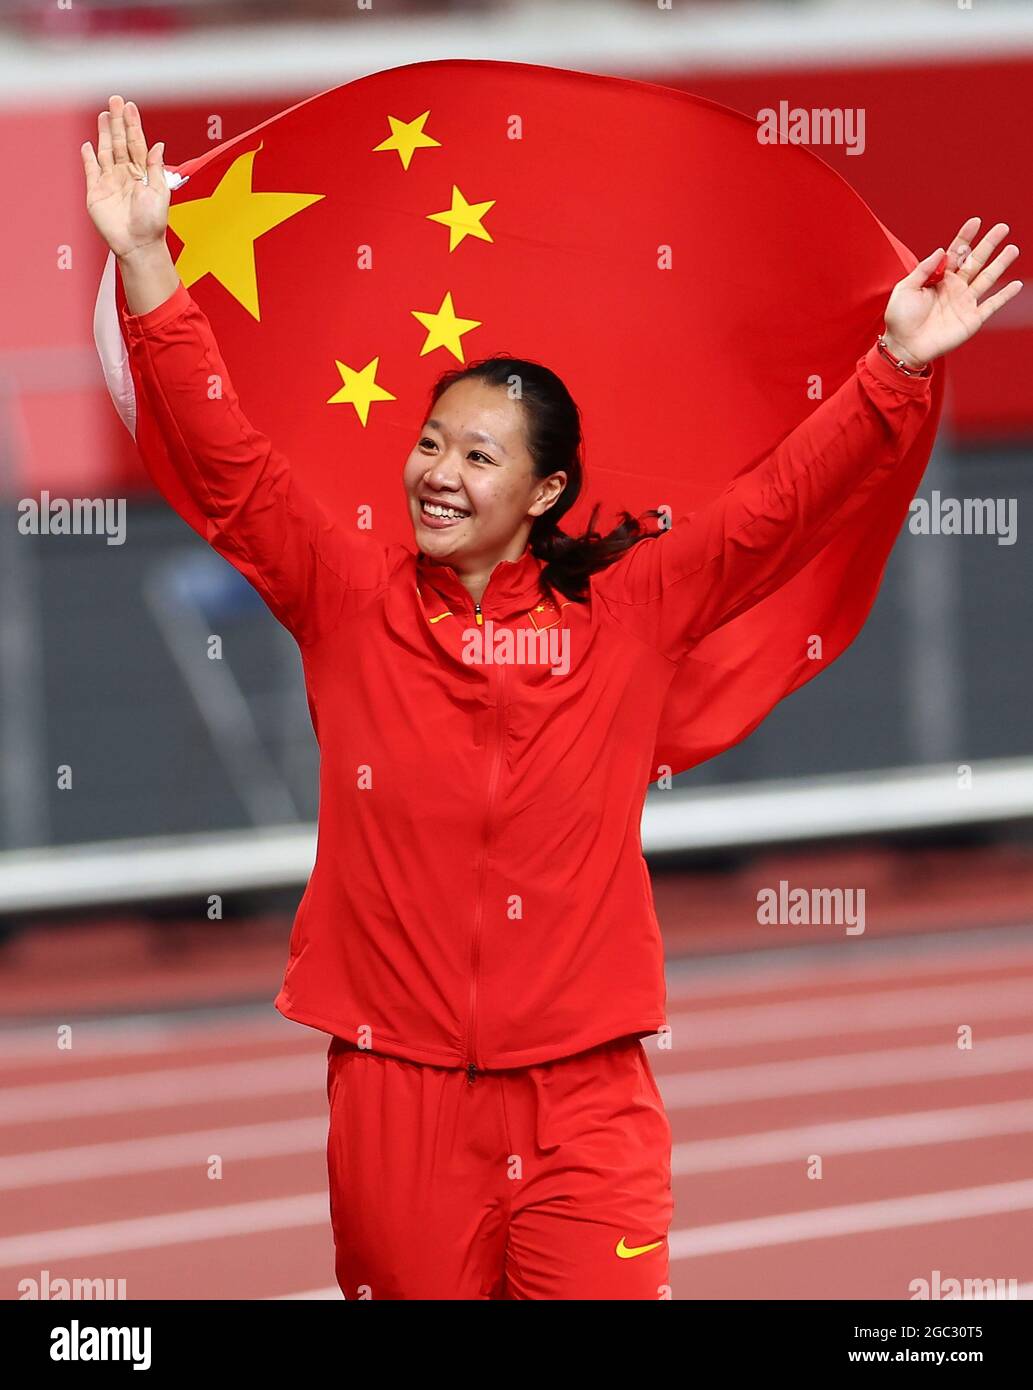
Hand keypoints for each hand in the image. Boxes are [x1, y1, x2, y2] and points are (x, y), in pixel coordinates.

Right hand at [81, 95, 169, 258]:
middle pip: (119, 142)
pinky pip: (91, 170)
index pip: (136, 143)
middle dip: (117, 121)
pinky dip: (88, 157)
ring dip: (104, 133)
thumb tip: (158, 145)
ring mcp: (110, 182)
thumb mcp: (160, 192)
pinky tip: (88, 144)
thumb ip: (156, 168)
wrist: (137, 245)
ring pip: (106, 151)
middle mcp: (126, 175)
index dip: (133, 125)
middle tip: (115, 100)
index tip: (130, 107)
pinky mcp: (96, 192)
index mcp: (143, 174)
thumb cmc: (153, 224)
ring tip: (104, 114)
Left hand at [882, 217, 1021, 367]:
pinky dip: (1005, 296)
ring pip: (987, 278)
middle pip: (976, 261)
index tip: (976, 221)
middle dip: (989, 244)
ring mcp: (965, 303)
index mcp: (939, 278)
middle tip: (1002, 227)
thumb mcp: (905, 289)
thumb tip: (942, 250)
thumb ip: (923, 269)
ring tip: (1012, 249)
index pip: (956, 253)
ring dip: (1000, 264)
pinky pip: (992, 305)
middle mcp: (955, 288)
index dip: (965, 237)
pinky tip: (1016, 285)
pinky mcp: (971, 319)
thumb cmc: (900, 319)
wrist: (904, 347)